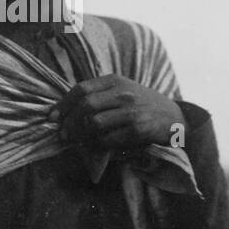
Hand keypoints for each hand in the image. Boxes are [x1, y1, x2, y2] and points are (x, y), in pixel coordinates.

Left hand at [48, 75, 183, 149]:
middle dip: (69, 122)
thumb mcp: (123, 92)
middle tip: (62, 134)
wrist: (176, 119)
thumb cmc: (143, 106)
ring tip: (73, 141)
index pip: (81, 89)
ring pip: (94, 123)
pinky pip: (109, 139)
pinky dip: (99, 145)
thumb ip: (99, 97)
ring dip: (80, 135)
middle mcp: (123, 92)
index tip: (52, 117)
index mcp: (115, 81)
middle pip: (85, 106)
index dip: (64, 104)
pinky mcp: (139, 129)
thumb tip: (65, 113)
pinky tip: (96, 147)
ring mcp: (132, 111)